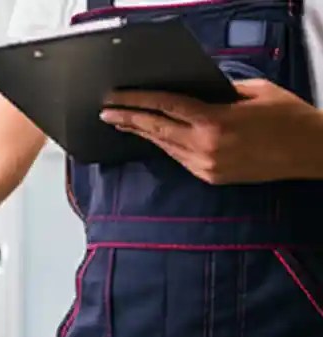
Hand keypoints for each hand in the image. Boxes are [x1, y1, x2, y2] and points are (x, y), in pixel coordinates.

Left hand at [99, 79, 322, 183]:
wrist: (310, 152)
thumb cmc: (288, 118)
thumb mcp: (255, 92)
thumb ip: (219, 91)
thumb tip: (192, 89)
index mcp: (215, 121)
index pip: (165, 106)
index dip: (136, 101)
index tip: (114, 98)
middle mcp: (205, 147)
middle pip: (156, 129)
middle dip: (127, 120)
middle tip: (105, 112)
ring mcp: (206, 165)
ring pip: (165, 146)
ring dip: (142, 134)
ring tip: (122, 123)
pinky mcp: (210, 177)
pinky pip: (179, 158)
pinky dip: (164, 146)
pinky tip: (153, 138)